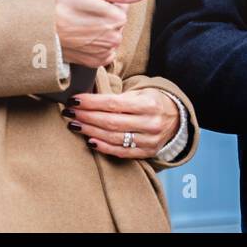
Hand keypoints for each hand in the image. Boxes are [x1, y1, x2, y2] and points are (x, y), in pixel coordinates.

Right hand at [53, 0, 148, 67]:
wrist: (42, 30)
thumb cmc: (63, 6)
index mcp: (117, 18)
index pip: (123, 8)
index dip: (108, 4)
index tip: (93, 5)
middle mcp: (114, 37)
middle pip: (118, 24)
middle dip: (106, 19)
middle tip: (85, 16)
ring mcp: (105, 51)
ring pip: (112, 38)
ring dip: (102, 33)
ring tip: (82, 28)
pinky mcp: (96, 61)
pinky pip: (106, 52)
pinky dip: (98, 47)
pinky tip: (85, 40)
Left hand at [63, 87, 178, 157]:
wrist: (176, 118)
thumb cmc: (153, 102)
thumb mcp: (142, 93)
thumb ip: (120, 98)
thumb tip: (88, 99)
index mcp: (148, 104)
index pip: (114, 104)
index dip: (91, 103)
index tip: (75, 100)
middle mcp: (150, 123)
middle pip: (111, 122)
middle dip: (87, 117)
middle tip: (70, 113)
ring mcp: (149, 140)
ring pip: (114, 137)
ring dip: (90, 131)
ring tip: (75, 125)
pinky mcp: (147, 152)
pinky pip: (121, 152)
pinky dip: (104, 147)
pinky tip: (90, 141)